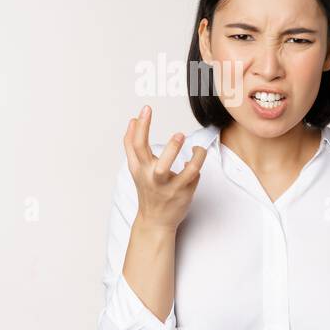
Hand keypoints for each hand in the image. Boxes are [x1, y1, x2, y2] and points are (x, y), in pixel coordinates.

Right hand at [123, 105, 206, 231]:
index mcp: (138, 168)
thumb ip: (133, 145)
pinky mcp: (181, 193)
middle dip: (167, 147)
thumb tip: (132, 120)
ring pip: (177, 172)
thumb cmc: (148, 189)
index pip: (135, 144)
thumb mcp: (137, 168)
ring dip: (191, 160)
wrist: (155, 220)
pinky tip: (197, 155)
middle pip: (154, 161)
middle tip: (180, 134)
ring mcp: (167, 186)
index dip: (139, 126)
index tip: (145, 109)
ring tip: (196, 148)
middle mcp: (150, 177)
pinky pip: (192, 176)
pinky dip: (196, 164)